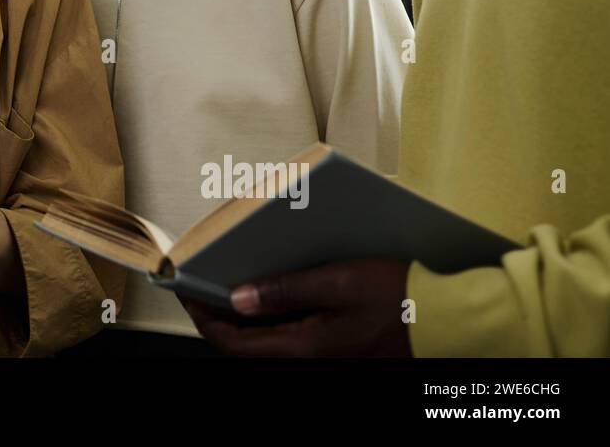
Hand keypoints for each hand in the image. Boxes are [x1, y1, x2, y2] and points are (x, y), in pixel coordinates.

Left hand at [180, 258, 412, 356]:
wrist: (448, 319)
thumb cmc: (400, 298)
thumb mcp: (339, 282)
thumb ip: (286, 290)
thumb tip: (238, 297)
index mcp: (305, 349)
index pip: (233, 343)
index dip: (203, 318)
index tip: (185, 290)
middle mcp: (309, 359)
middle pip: (247, 342)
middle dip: (220, 312)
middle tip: (203, 279)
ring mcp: (321, 355)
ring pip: (267, 338)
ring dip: (245, 312)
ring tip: (232, 274)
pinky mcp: (332, 346)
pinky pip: (289, 333)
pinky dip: (272, 311)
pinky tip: (272, 283)